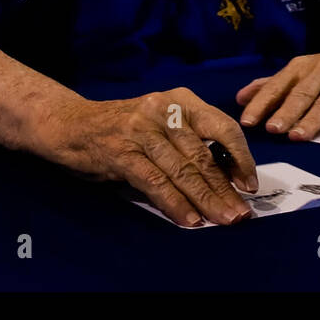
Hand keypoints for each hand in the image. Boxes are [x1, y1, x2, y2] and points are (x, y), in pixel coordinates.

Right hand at [40, 88, 259, 226]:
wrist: (70, 124)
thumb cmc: (124, 128)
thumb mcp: (162, 124)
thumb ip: (190, 142)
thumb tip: (226, 179)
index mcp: (182, 100)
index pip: (223, 127)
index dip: (240, 157)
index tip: (250, 184)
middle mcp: (165, 110)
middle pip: (203, 155)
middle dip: (225, 188)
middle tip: (241, 213)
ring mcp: (142, 130)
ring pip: (182, 170)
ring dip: (206, 200)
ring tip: (223, 220)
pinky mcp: (121, 152)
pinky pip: (155, 182)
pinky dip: (175, 204)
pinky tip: (190, 220)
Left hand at [234, 27, 319, 139]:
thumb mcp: (305, 69)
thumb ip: (275, 84)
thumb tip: (241, 98)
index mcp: (305, 67)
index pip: (280, 84)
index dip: (263, 102)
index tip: (247, 121)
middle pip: (303, 92)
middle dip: (287, 111)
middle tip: (273, 130)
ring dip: (313, 118)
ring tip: (299, 135)